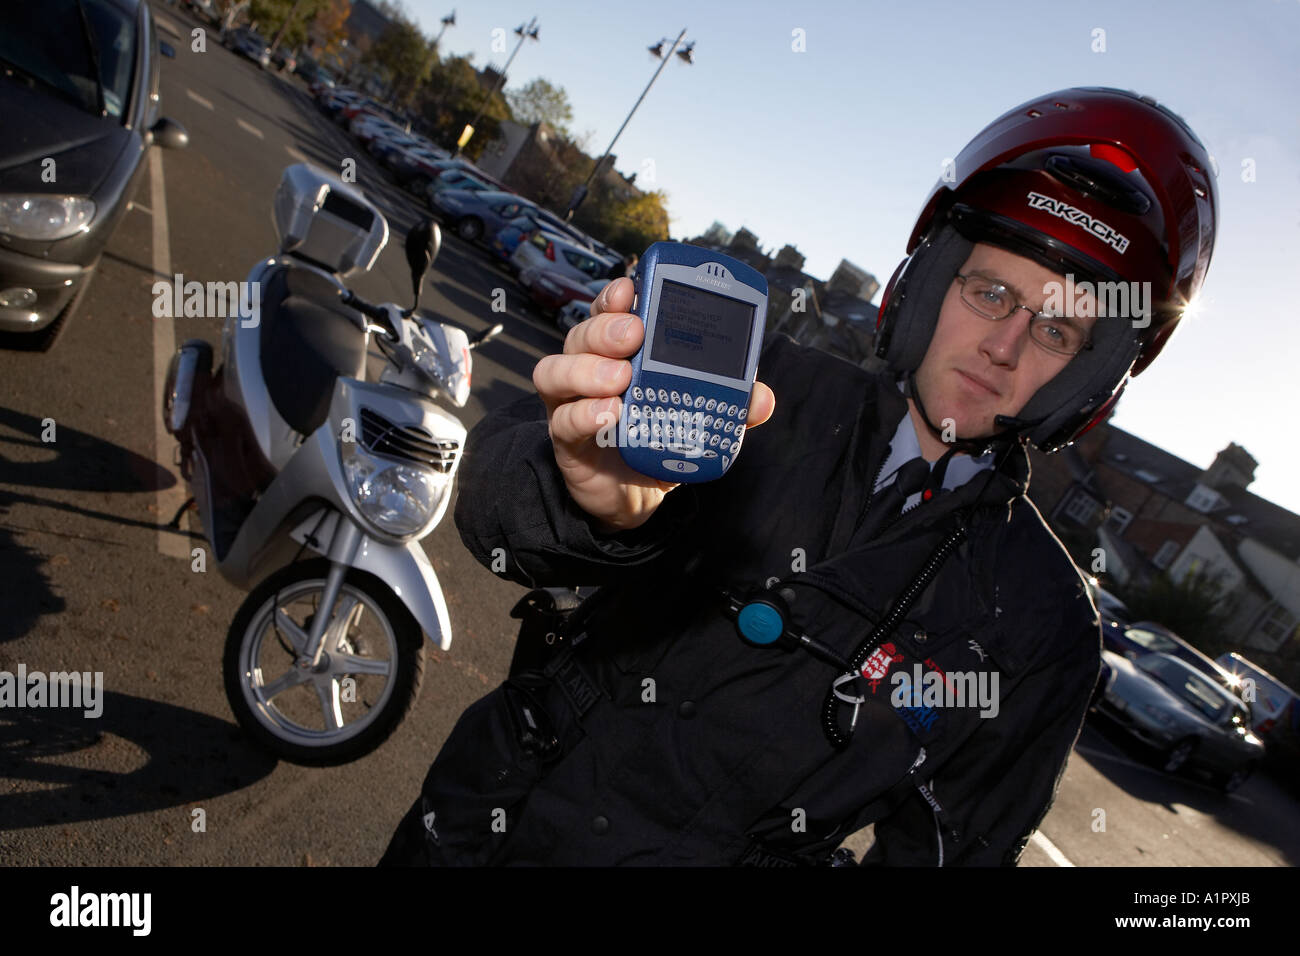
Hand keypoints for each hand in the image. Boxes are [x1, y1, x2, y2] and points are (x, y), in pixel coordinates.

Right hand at [531, 277, 775, 532]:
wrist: (633, 496)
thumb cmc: (656, 439)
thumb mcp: (696, 418)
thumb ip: (728, 404)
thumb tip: (761, 398)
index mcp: (618, 353)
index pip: (607, 313)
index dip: (614, 297)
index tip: (630, 288)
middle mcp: (587, 369)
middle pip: (581, 334)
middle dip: (606, 328)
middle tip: (635, 334)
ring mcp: (570, 403)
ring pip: (557, 371)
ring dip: (588, 368)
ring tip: (621, 377)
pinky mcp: (566, 441)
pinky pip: (563, 421)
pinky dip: (584, 414)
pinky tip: (608, 414)